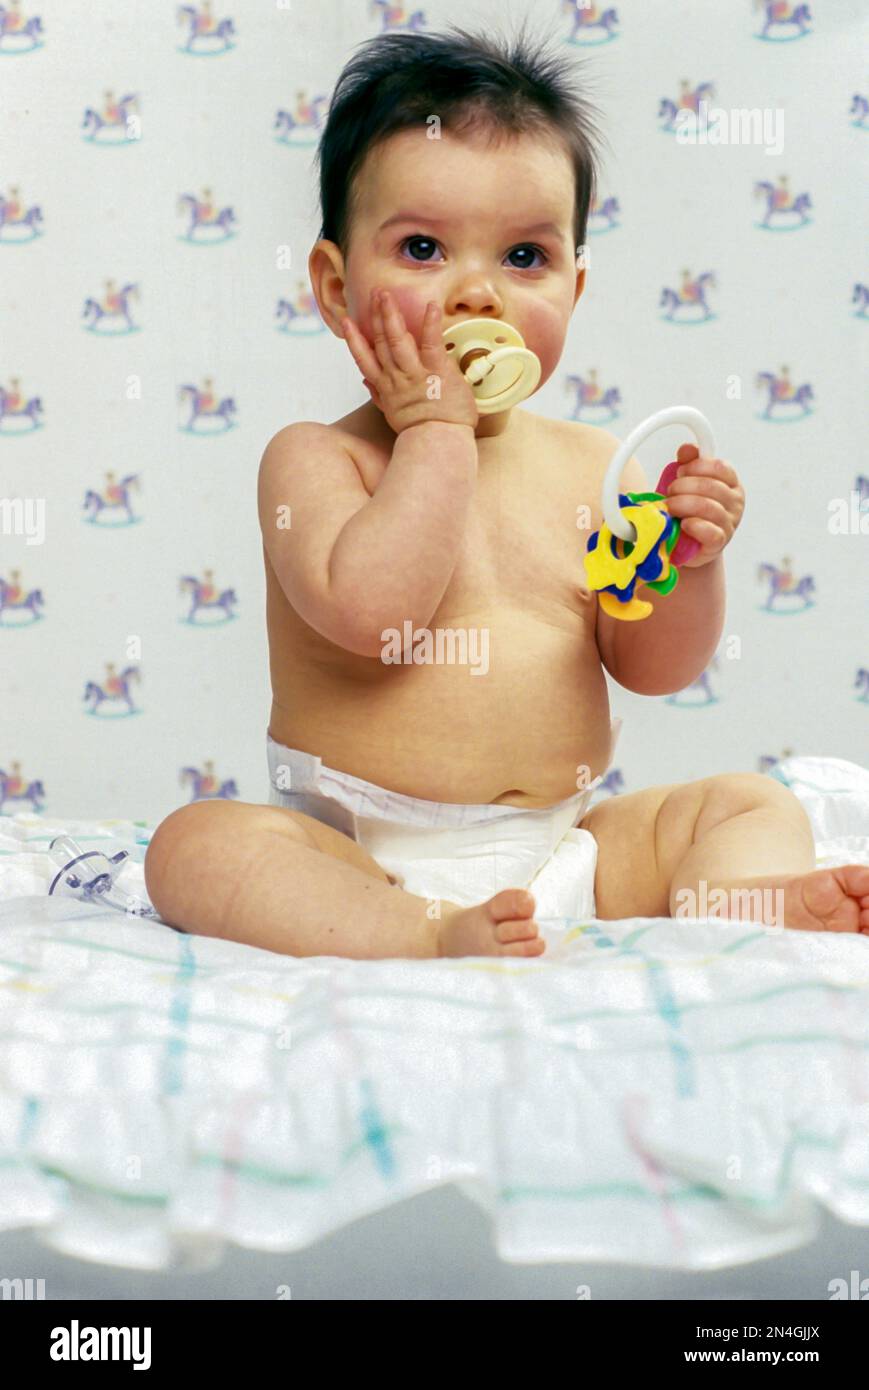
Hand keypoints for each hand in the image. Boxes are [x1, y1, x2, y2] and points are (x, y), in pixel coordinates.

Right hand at [341, 289, 478, 433]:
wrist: (438, 443)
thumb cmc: (421, 431)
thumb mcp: (393, 414)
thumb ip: (378, 395)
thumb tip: (365, 381)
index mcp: (386, 388)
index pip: (365, 360)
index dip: (354, 340)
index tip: (346, 323)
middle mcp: (397, 378)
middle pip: (381, 344)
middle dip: (375, 317)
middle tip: (373, 294)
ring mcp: (415, 374)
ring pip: (398, 341)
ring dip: (390, 316)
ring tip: (385, 295)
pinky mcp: (437, 372)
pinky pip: (431, 344)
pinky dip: (430, 325)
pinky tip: (430, 307)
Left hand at [664, 443, 744, 567]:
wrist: (690, 544)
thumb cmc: (690, 510)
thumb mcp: (688, 483)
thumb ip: (689, 464)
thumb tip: (686, 449)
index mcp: (731, 483)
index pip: (720, 467)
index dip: (696, 466)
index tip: (680, 472)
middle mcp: (735, 502)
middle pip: (710, 486)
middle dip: (683, 486)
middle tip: (670, 492)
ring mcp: (729, 523)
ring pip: (707, 507)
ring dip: (682, 504)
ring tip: (670, 506)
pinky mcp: (719, 542)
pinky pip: (710, 532)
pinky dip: (693, 525)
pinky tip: (683, 523)